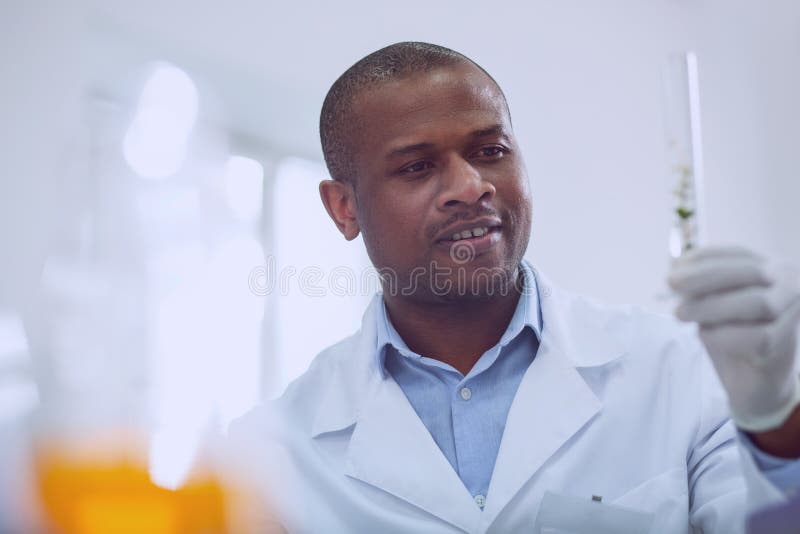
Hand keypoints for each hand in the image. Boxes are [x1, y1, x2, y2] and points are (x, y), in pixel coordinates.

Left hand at [668, 246, 799, 432]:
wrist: (752, 380)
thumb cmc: (731, 332)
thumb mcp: (710, 302)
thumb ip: (697, 285)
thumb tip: (675, 268)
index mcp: (770, 269)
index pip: (738, 254)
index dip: (704, 259)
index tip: (674, 268)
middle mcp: (790, 286)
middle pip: (751, 273)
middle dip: (706, 277)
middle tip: (671, 285)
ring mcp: (793, 315)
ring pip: (759, 303)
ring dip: (712, 306)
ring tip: (680, 313)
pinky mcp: (784, 346)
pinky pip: (757, 337)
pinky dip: (724, 335)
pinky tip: (705, 336)